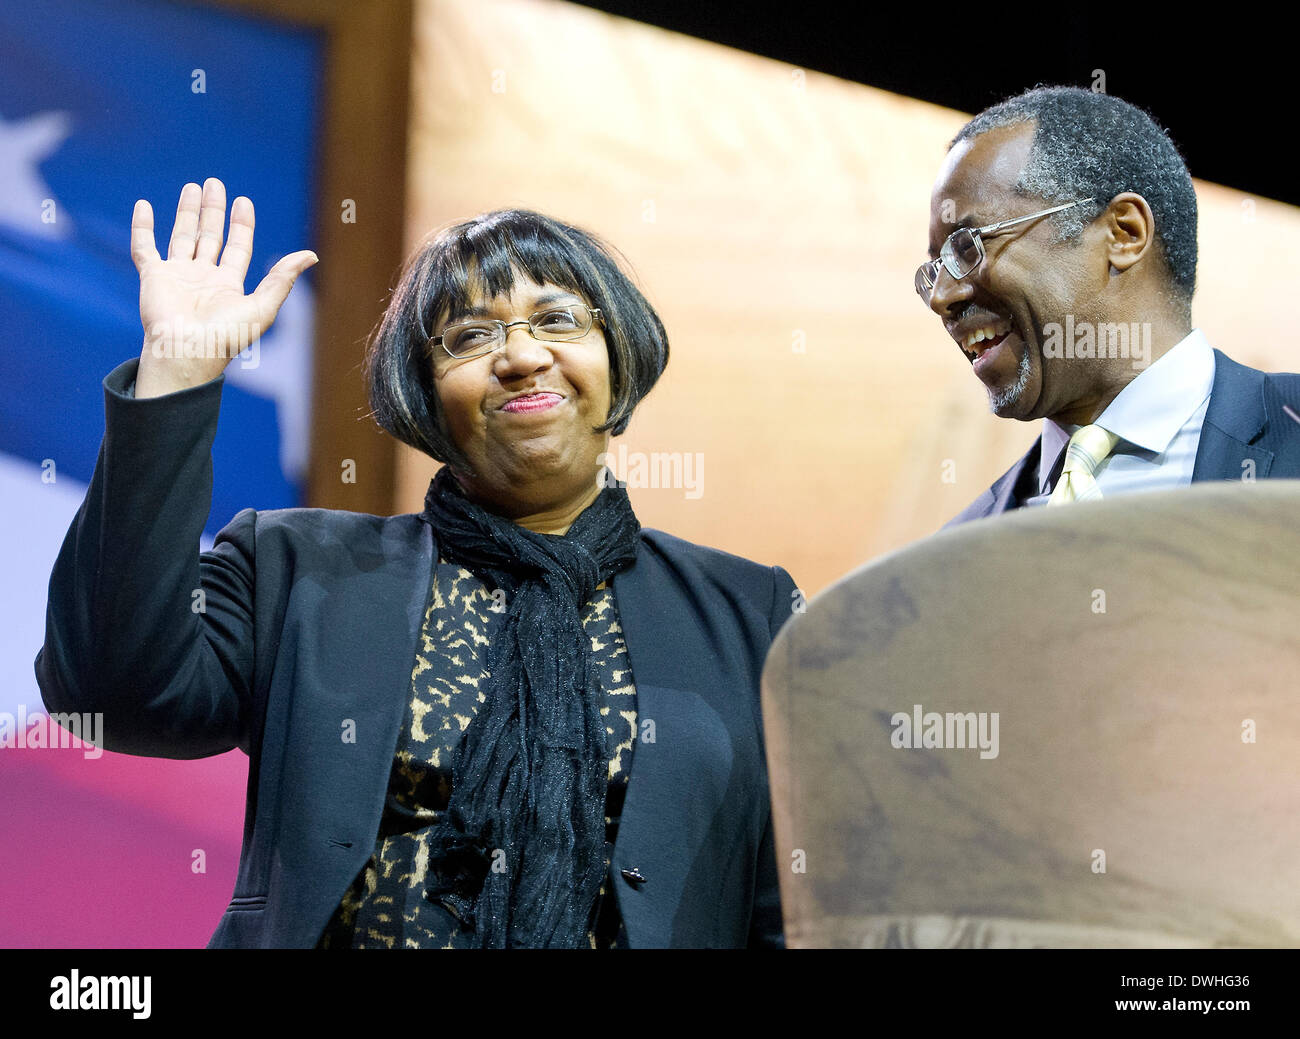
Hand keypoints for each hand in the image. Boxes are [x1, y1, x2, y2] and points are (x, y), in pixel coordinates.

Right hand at [132, 178, 316, 396]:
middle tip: (214, 184)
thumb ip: (283, 279)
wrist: (188, 352)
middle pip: (210, 237)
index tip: (243, 201)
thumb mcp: (263, 306)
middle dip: (213, 210)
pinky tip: (144, 205)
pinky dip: (142, 227)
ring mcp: (177, 276)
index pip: (237, 248)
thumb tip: (312, 255)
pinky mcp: (152, 277)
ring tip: (192, 187)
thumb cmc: (226, 336)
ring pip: (182, 236)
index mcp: (229, 286)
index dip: (241, 225)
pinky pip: (144, 247)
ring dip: (187, 212)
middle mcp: (203, 278)